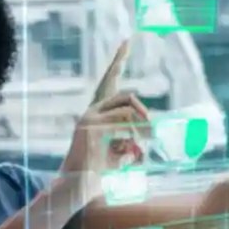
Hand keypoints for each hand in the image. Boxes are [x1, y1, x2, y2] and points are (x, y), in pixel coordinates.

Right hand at [61, 41, 151, 198]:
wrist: (76, 188)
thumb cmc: (99, 174)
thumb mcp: (122, 153)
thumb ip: (134, 139)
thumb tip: (152, 130)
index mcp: (98, 113)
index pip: (110, 81)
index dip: (118, 60)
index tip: (126, 40)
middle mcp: (91, 111)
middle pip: (128, 97)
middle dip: (145, 115)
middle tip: (150, 137)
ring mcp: (89, 118)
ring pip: (129, 112)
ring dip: (141, 132)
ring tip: (138, 152)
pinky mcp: (91, 128)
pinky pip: (123, 125)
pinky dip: (132, 139)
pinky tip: (126, 154)